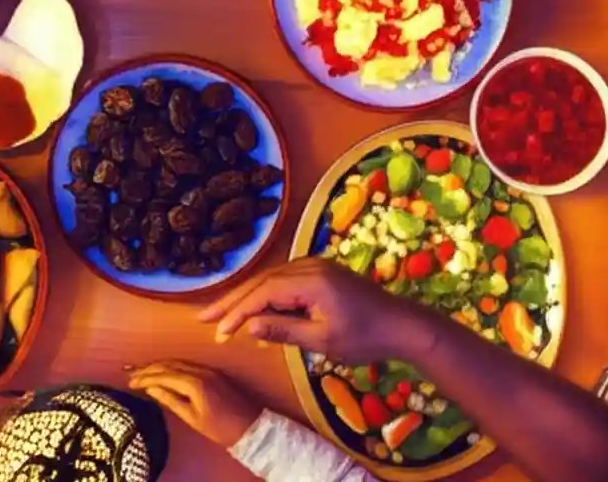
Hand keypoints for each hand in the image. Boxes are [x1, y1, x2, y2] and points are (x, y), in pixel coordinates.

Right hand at [127, 360, 261, 447]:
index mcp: (194, 383)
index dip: (145, 377)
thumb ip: (171, 400)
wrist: (252, 427)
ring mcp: (209, 370)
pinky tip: (165, 372)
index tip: (130, 381)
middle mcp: (201, 371)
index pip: (163, 375)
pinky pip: (187, 365)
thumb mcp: (193, 419)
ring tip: (143, 372)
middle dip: (149, 369)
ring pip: (178, 363)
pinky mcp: (214, 373)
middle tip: (131, 374)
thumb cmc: (221, 429)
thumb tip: (152, 389)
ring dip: (159, 366)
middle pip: (169, 365)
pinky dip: (172, 367)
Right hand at [198, 258, 434, 363]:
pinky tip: (255, 309)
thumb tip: (248, 326)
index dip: (237, 312)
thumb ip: (283, 330)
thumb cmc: (365, 338)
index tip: (217, 331)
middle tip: (204, 318)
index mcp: (311, 281)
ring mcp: (316, 266)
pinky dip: (266, 295)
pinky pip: (285, 280)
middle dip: (233, 301)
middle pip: (262, 281)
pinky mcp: (321, 272)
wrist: (403, 326)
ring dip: (247, 298)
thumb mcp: (322, 341)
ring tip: (222, 316)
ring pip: (271, 279)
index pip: (263, 294)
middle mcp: (310, 266)